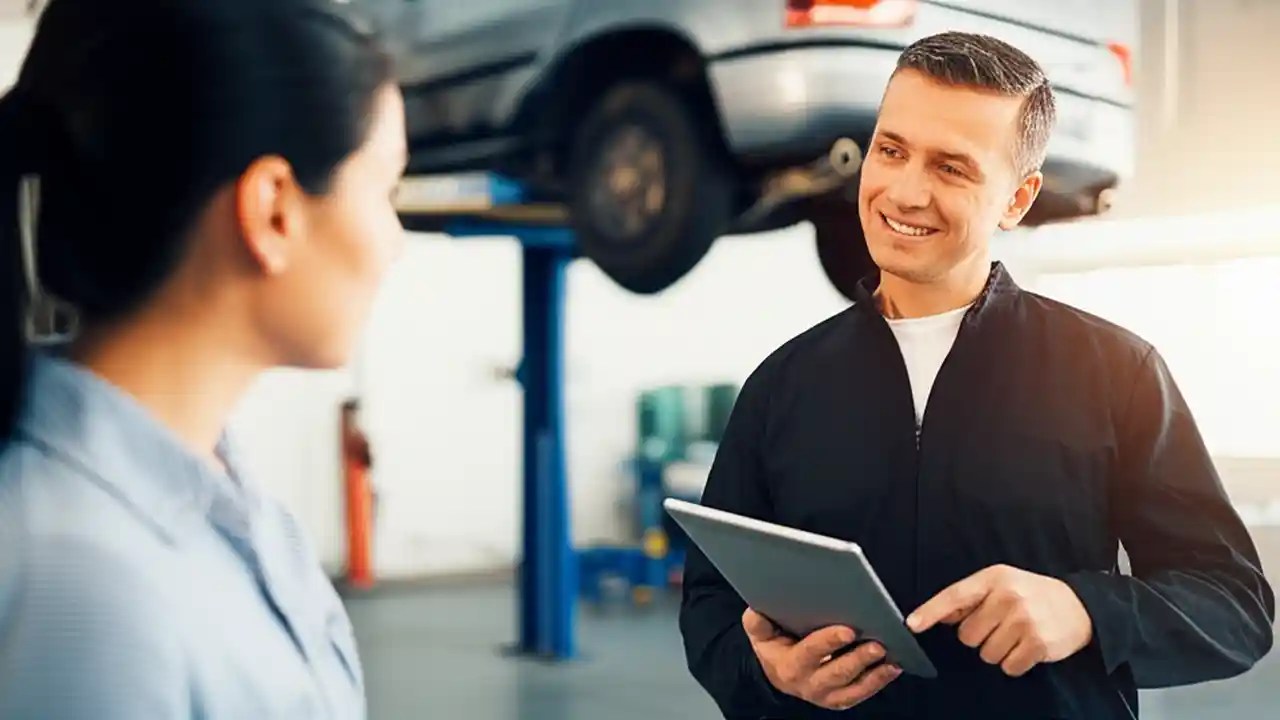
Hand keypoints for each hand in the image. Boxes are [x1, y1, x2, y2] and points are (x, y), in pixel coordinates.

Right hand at [742, 608, 901, 710]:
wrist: (778, 672)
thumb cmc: (774, 646)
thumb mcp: (760, 633)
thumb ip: (757, 622)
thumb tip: (757, 608)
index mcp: (790, 666)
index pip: (810, 653)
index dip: (828, 642)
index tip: (847, 630)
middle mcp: (809, 684)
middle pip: (837, 672)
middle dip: (858, 658)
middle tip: (877, 644)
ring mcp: (827, 694)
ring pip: (854, 686)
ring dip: (874, 673)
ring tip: (891, 656)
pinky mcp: (842, 698)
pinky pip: (863, 693)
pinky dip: (880, 680)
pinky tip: (893, 666)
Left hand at [906, 564, 1092, 676]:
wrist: (1081, 606)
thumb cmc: (1033, 594)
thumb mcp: (1002, 583)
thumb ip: (971, 598)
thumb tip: (939, 615)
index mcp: (994, 578)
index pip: (955, 596)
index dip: (931, 612)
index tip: (912, 624)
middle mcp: (1008, 597)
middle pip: (967, 636)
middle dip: (980, 636)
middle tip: (1001, 625)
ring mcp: (1024, 621)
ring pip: (986, 654)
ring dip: (998, 650)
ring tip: (1016, 634)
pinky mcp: (1038, 644)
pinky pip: (1008, 667)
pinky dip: (1015, 662)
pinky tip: (1027, 646)